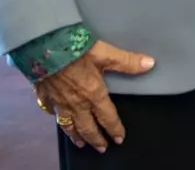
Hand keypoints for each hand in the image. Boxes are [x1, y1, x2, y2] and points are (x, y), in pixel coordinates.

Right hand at [33, 40, 155, 152]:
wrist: (44, 47)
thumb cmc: (76, 49)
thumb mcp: (106, 53)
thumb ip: (128, 61)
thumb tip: (150, 64)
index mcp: (93, 94)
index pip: (108, 117)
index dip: (114, 129)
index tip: (119, 138)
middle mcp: (76, 102)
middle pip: (87, 127)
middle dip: (96, 139)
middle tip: (102, 148)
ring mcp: (59, 101)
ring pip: (68, 125)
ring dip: (76, 135)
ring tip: (80, 143)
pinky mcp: (44, 95)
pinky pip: (51, 112)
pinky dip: (55, 117)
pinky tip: (56, 117)